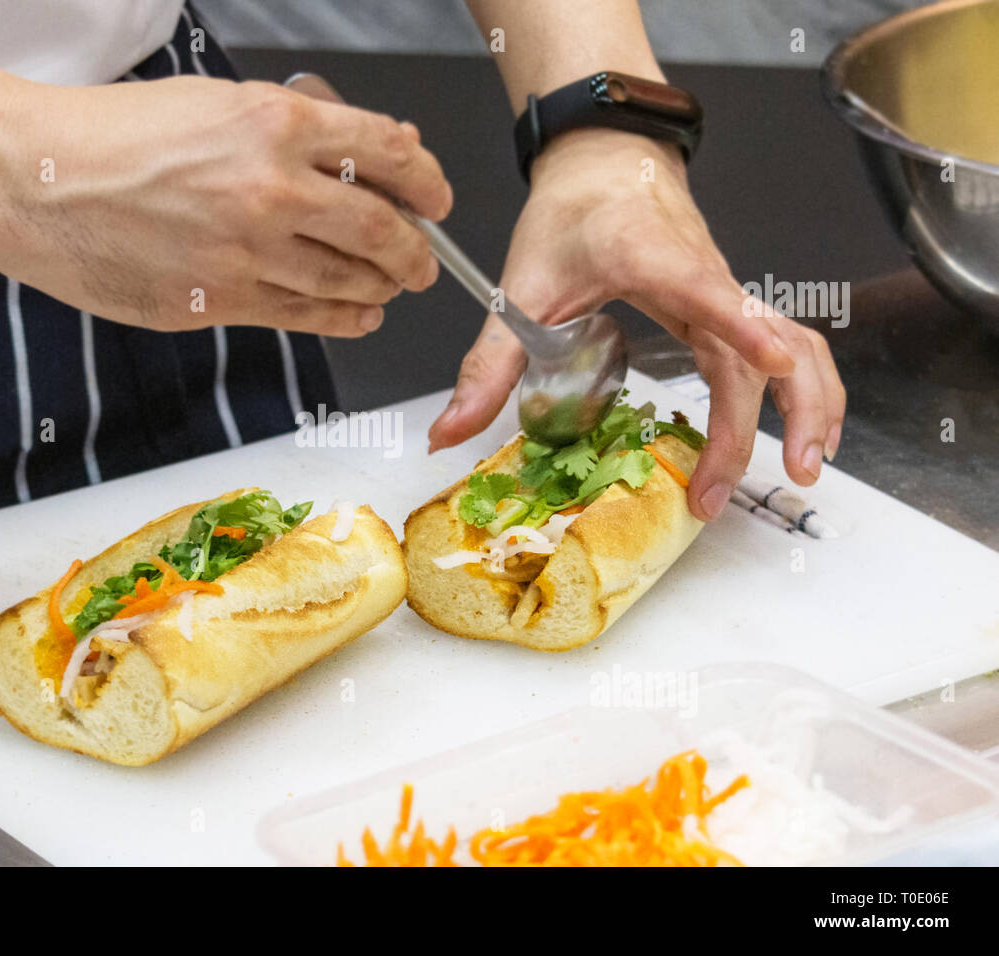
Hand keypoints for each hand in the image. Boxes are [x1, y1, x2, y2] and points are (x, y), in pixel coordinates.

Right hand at [0, 76, 450, 335]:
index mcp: (274, 123)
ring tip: (389, 289)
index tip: (435, 196)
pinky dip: (341, 320)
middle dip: (415, 250)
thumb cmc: (110, 135)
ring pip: (347, 281)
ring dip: (381, 288)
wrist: (32, 179)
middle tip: (422, 259)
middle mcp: (272, 188)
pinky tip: (357, 318)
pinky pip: (302, 317)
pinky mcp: (216, 301)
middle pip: (381, 229)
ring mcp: (246, 251)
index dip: (427, 179)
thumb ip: (292, 128)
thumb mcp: (213, 102)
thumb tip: (362, 147)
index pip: (387, 152)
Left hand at [427, 128, 844, 520]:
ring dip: (809, 404)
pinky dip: (804, 390)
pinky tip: (799, 435)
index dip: (741, 329)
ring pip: (795, 343)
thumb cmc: (568, 215)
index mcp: (649, 257)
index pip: (707, 291)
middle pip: (758, 347)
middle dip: (752, 424)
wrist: (606, 159)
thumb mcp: (518, 290)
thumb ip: (489, 366)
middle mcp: (703, 274)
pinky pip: (786, 346)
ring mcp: (726, 291)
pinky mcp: (731, 306)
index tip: (772, 366)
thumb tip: (448, 433)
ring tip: (802, 468)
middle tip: (718, 494)